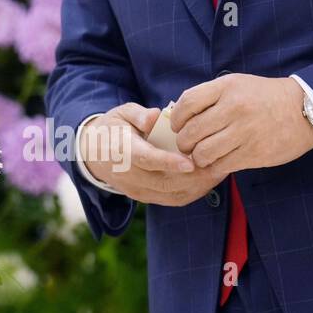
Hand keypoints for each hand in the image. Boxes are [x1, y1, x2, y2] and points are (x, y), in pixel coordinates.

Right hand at [79, 103, 225, 206]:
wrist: (93, 154)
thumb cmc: (113, 128)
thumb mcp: (121, 113)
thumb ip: (138, 113)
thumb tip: (156, 116)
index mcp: (122, 151)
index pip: (147, 160)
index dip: (169, 162)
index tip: (190, 162)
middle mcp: (129, 175)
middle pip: (165, 181)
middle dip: (195, 176)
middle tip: (218, 164)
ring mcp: (137, 190)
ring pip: (172, 194)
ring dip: (198, 186)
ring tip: (219, 171)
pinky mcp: (145, 198)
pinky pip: (173, 199)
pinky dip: (193, 192)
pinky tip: (207, 180)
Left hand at [170, 73, 312, 175]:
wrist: (304, 110)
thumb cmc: (263, 96)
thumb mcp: (235, 84)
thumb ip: (209, 96)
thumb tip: (179, 114)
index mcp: (226, 88)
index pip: (187, 103)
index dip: (176, 118)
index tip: (177, 125)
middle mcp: (234, 109)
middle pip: (191, 131)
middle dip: (183, 142)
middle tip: (186, 144)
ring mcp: (245, 132)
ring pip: (203, 152)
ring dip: (196, 157)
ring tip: (200, 154)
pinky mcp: (255, 153)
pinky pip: (221, 165)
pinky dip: (213, 166)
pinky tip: (215, 162)